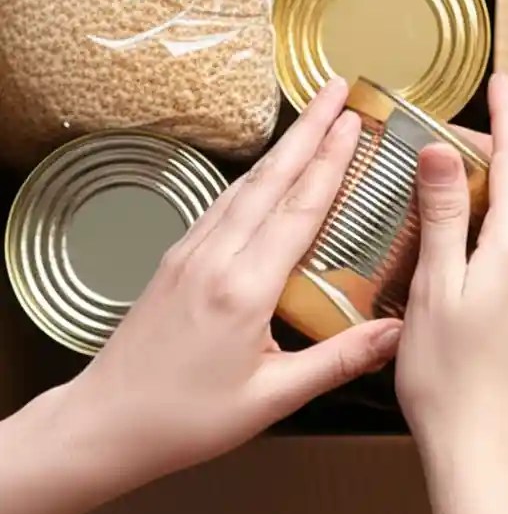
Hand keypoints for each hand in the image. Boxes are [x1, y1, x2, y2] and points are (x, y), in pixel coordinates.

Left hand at [66, 77, 401, 483]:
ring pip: (245, 186)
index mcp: (244, 288)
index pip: (299, 209)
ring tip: (314, 118)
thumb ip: (338, 361)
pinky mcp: (176, 261)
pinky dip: (255, 178)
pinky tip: (269, 172)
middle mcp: (214, 257)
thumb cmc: (185, 420)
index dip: (330, 161)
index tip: (355, 121)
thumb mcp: (272, 399)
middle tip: (338, 89)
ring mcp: (190, 254)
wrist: (105, 425)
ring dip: (283, 147)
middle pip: (270, 178)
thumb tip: (397, 335)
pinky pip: (224, 205)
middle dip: (308, 129)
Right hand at [396, 72, 507, 513]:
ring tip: (433, 197)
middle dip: (481, 157)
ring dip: (482, 198)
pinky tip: (454, 250)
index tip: (501, 81)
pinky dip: (488, 233)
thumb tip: (440, 151)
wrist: (486, 446)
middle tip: (435, 145)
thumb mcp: (435, 286)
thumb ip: (442, 215)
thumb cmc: (451, 377)